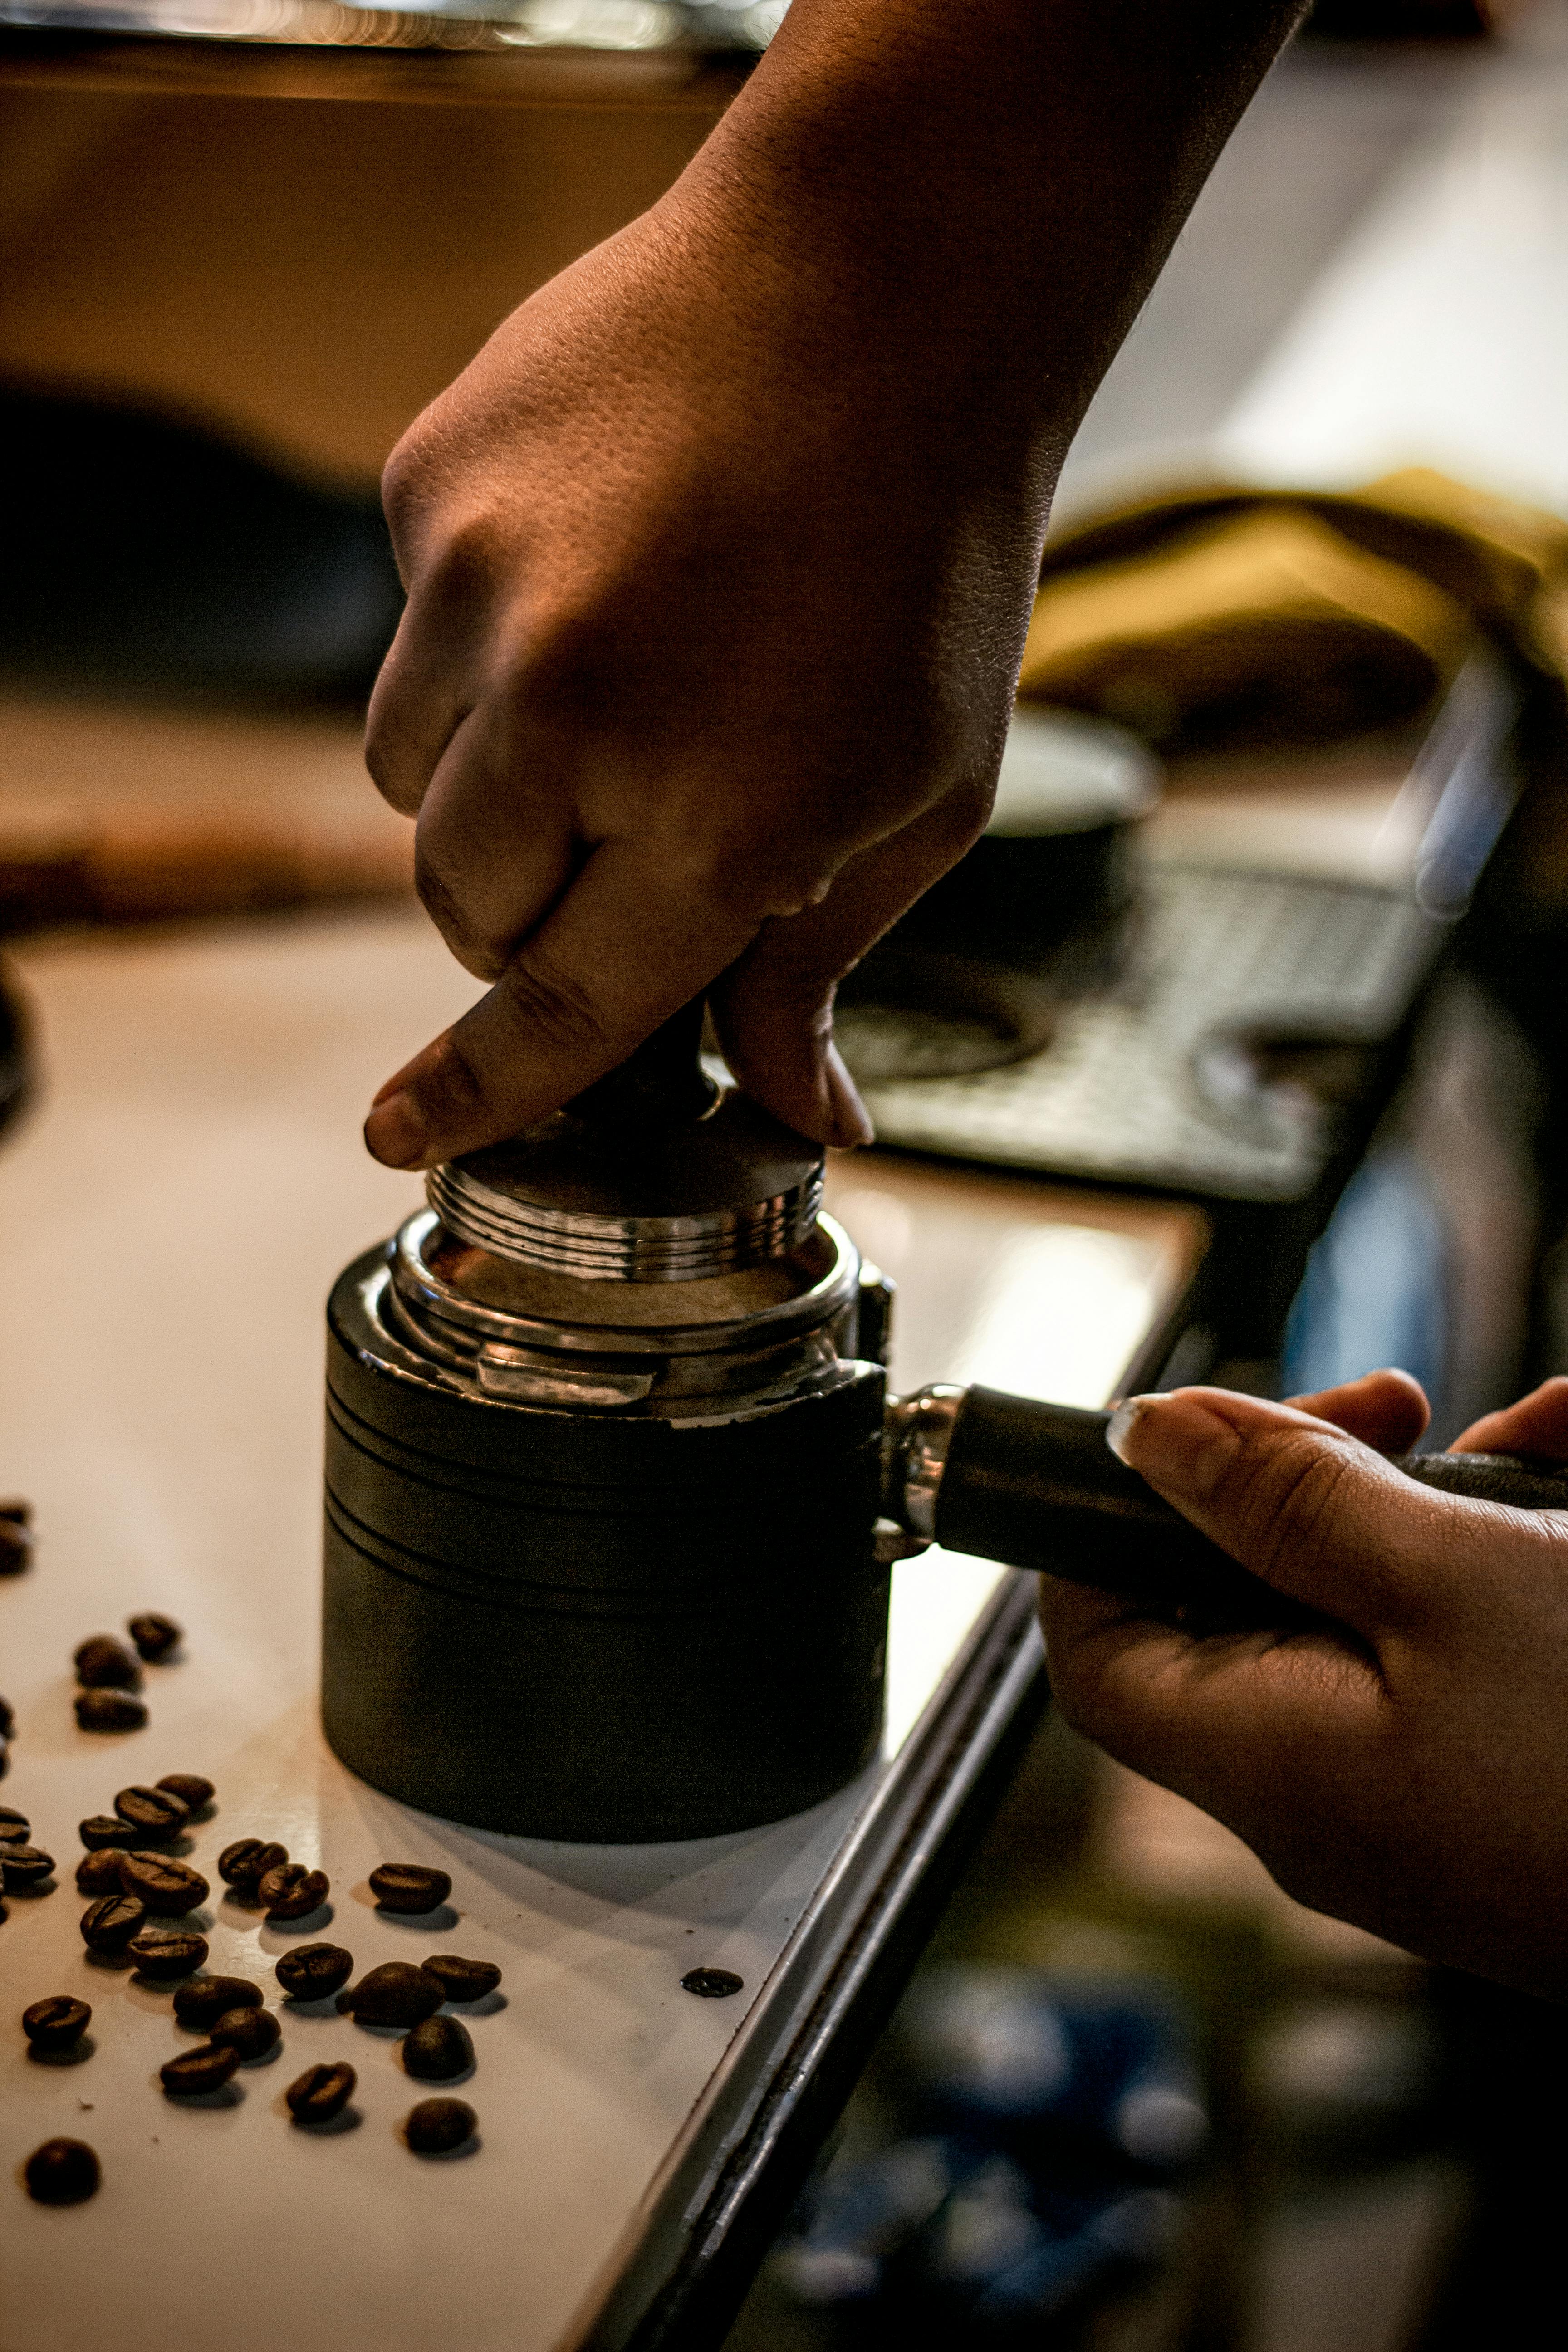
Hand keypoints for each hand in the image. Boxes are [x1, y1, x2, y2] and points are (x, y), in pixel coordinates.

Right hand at [360, 0, 1301, 1169]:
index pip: (559, 1005)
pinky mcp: (427, 490)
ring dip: (490, 777)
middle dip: (527, 907)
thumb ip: (825, 964)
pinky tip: (593, 566)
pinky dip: (481, 639)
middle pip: (465, 906)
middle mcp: (577, 713)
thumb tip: (800, 1115)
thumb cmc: (928, 557)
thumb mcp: (927, 791)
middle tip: (624, 828)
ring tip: (615, 676)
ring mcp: (482, 590)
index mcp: (719, 815)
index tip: (406, 1133)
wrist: (880, 292)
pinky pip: (408, 634)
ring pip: (409, 778)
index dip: (481, 1087)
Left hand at [1040, 1371, 1567, 1996]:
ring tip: (1542, 1439)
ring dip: (1449, 1505)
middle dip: (1321, 1481)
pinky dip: (1516, 1559)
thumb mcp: (1446, 1582)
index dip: (1109, 1528)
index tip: (1205, 1435)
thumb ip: (1288, 1502)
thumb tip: (1148, 1437)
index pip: (1096, 1641)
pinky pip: (1471, 1645)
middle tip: (1400, 1414)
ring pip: (1381, 1605)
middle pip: (1246, 1602)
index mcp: (1267, 1758)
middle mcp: (1325, 1791)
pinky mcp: (1506, 1779)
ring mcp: (1421, 1792)